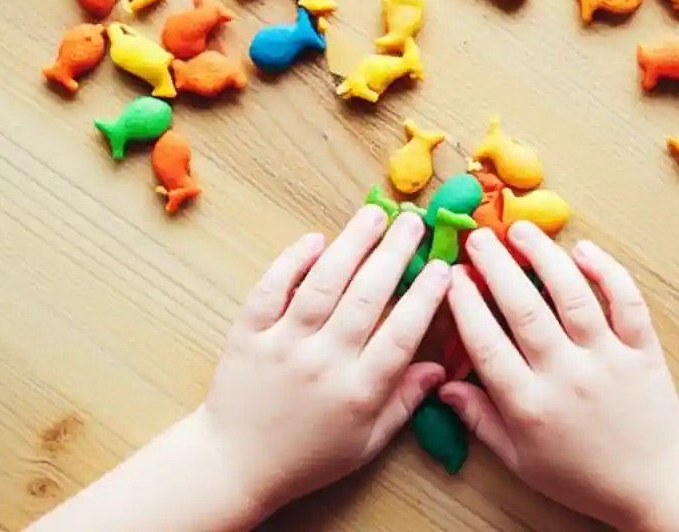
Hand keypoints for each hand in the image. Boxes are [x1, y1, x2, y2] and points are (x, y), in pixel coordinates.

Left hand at [194, 206, 449, 523]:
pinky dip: (292, 262)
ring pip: (322, 284)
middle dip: (393, 254)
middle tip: (414, 222)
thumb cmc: (308, 457)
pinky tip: (314, 239)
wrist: (235, 464)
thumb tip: (440, 367)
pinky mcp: (248, 334)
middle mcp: (322, 362)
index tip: (443, 267)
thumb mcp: (366, 444)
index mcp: (358, 392)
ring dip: (351, 244)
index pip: (400, 335)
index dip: (425, 298)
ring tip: (374, 214)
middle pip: (365, 297)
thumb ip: (404, 403)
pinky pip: (271, 289)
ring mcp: (282, 344)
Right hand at [440, 222, 678, 526]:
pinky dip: (607, 271)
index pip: (487, 344)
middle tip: (478, 239)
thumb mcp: (521, 460)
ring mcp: (608, 359)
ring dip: (545, 257)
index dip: (465, 306)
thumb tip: (443, 386)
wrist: (656, 484)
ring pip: (573, 296)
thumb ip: (480, 421)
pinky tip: (583, 250)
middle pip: (525, 309)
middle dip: (496, 267)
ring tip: (521, 230)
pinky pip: (626, 301)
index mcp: (530, 406)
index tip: (452, 277)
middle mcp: (567, 377)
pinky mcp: (643, 350)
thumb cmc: (582, 474)